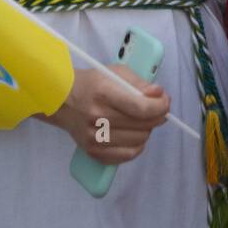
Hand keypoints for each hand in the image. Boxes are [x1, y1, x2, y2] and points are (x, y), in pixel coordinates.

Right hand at [48, 65, 169, 163]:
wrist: (62, 101)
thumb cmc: (92, 84)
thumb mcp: (115, 73)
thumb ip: (140, 83)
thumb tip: (159, 95)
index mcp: (103, 93)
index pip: (142, 108)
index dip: (161, 106)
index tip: (165, 101)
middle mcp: (97, 118)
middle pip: (143, 125)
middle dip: (158, 116)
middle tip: (158, 109)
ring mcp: (95, 138)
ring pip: (139, 141)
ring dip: (147, 130)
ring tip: (142, 119)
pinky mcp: (94, 152)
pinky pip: (128, 155)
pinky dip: (137, 145)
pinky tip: (134, 133)